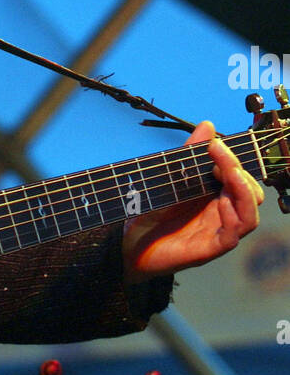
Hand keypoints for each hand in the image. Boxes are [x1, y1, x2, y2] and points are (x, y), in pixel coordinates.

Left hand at [122, 120, 263, 282]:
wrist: (124, 242)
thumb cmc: (147, 213)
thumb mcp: (168, 177)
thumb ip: (188, 154)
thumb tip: (207, 126)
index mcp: (214, 197)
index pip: (240, 178)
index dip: (233, 162)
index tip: (216, 147)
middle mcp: (220, 214)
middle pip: (250, 194)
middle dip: (240, 174)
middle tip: (220, 161)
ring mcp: (215, 232)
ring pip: (249, 215)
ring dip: (244, 192)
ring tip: (229, 175)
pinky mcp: (208, 249)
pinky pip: (233, 235)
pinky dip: (234, 218)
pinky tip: (221, 203)